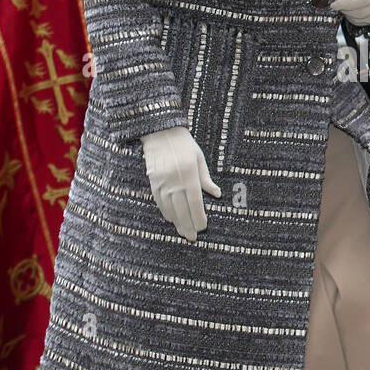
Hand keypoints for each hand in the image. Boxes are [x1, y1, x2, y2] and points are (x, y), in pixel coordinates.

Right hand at [140, 125, 221, 242]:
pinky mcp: (153, 182)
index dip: (199, 217)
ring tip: (183, 232)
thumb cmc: (184, 144)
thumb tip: (217, 194)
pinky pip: (159, 202)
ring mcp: (162, 182)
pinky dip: (165, 212)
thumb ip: (206, 178)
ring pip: (170, 208)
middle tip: (192, 238)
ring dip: (177, 222)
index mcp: (189, 174)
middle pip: (182, 209)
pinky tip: (171, 219)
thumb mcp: (199, 158)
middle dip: (188, 225)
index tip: (203, 227)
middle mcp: (175, 180)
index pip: (195, 202)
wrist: (160, 132)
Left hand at [330, 0, 369, 24]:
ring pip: (361, 19)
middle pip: (361, 12)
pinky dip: (353, 18)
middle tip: (338, 0)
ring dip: (348, 14)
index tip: (333, 4)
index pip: (362, 0)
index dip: (346, 4)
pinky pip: (362, 22)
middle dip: (346, 9)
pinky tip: (350, 9)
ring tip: (344, 3)